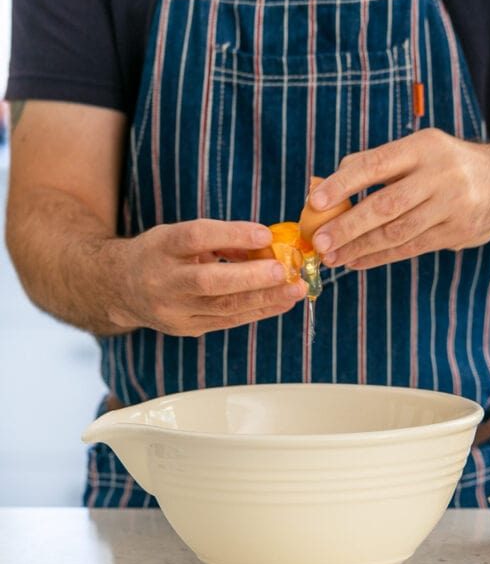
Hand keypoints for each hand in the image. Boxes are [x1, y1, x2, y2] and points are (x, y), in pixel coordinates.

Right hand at [110, 219, 307, 335]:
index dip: (231, 235)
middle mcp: (164, 281)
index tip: (264, 235)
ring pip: (223, 307)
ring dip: (264, 299)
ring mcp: (174, 310)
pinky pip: (228, 321)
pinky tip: (282, 303)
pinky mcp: (186, 328)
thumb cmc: (160, 254)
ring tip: (295, 290)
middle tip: (284, 271)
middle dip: (251, 277)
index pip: (195, 238)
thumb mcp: (179, 235)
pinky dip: (258, 312)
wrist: (120, 288)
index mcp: (161, 247)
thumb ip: (218, 238)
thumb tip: (265, 243)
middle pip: (209, 281)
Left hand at [309, 128, 489, 268]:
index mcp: (423, 146)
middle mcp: (440, 174)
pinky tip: (356, 261)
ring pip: (398, 232)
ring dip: (360, 247)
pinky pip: (411, 248)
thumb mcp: (414, 154)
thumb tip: (319, 187)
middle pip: (385, 204)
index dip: (343, 183)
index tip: (315, 201)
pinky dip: (380, 257)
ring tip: (333, 257)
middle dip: (348, 226)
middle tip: (320, 242)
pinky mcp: (458, 232)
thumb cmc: (443, 167)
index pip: (375, 164)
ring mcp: (453, 205)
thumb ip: (369, 167)